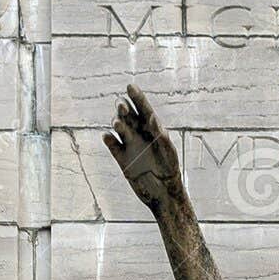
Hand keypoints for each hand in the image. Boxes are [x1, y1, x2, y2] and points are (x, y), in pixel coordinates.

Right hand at [104, 85, 183, 209]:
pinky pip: (112, 145)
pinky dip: (108, 139)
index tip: (130, 86)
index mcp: (152, 128)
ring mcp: (129, 144)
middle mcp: (139, 133)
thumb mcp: (168, 151)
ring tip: (118, 123)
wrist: (163, 193)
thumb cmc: (170, 169)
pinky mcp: (121, 158)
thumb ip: (160, 134)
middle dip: (123, 108)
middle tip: (122, 107)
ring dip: (117, 122)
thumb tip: (152, 117)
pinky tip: (108, 136)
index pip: (143, 108)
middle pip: (127, 114)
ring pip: (119, 127)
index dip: (136, 97)